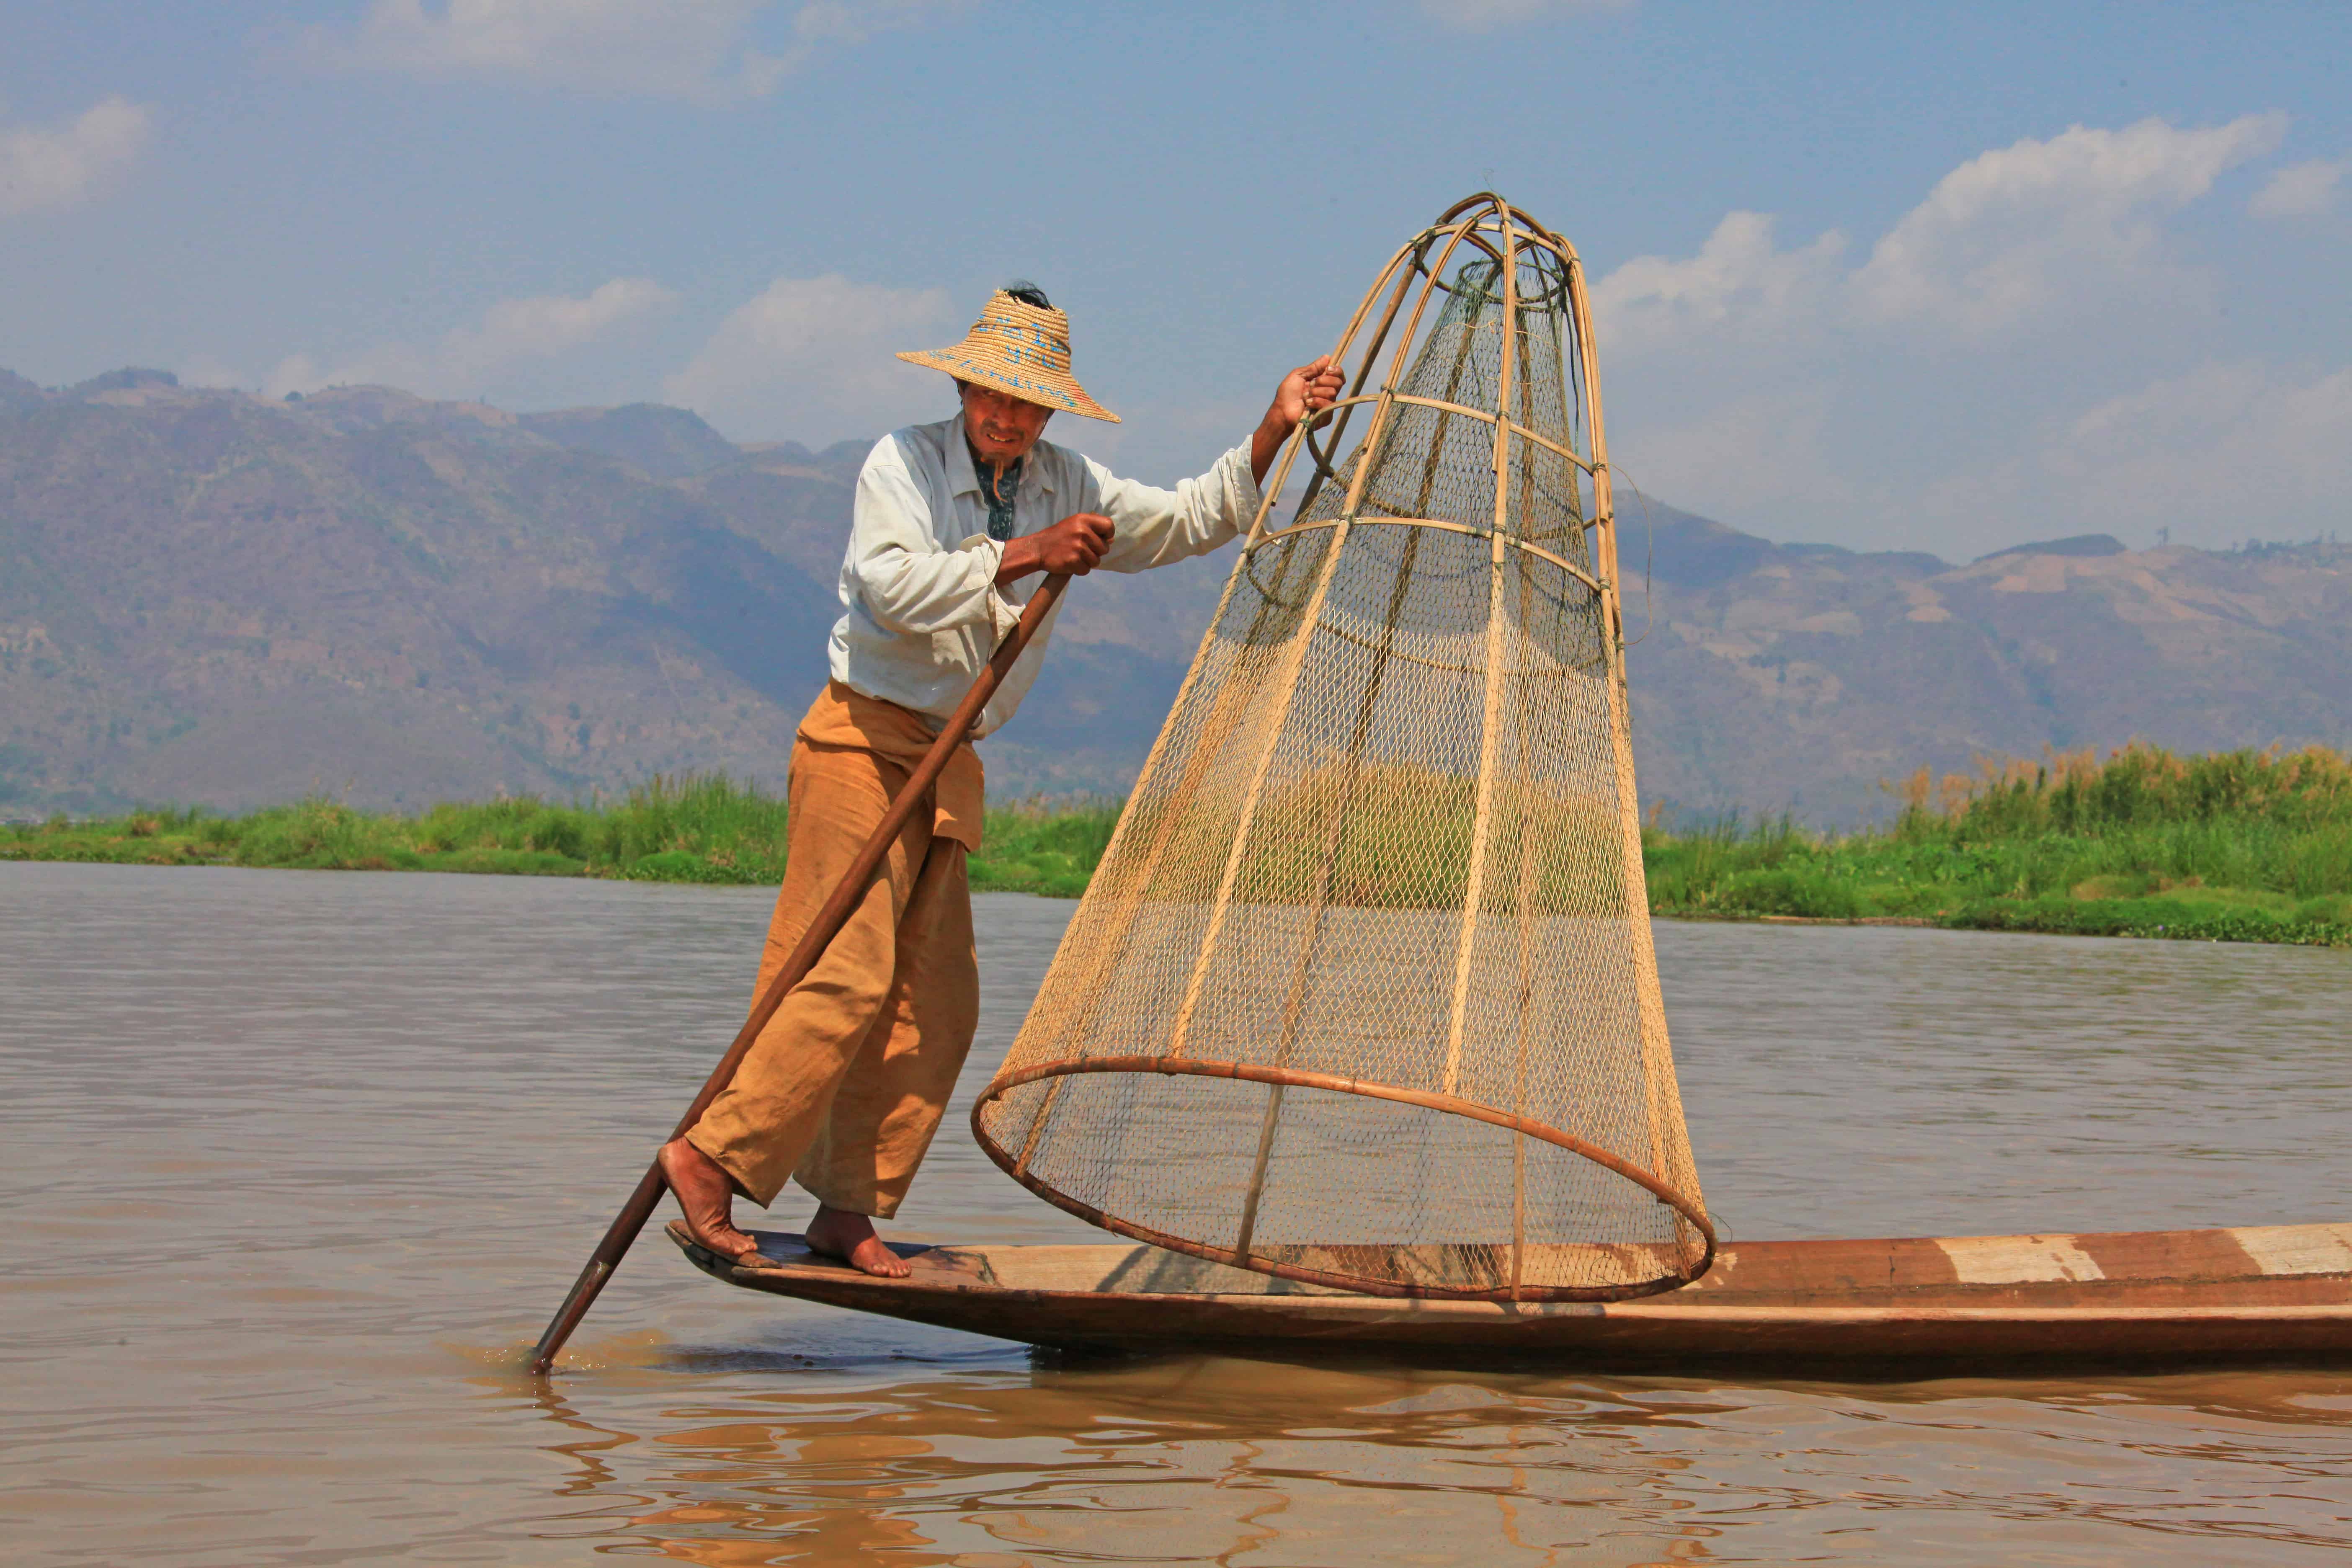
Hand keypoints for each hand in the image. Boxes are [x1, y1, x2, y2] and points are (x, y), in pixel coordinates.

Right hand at [996, 511, 1113, 583]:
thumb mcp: (1074, 524)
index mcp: (1083, 519)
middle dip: (1096, 552)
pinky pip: (1086, 570)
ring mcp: (1078, 547)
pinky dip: (1079, 570)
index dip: (1108, 535)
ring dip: (1087, 562)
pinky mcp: (1073, 561)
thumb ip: (1092, 529)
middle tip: (1082, 550)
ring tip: (1075, 556)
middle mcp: (1082, 531)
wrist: (1038, 549)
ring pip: (1096, 561)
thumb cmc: (1058, 536)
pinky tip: (1070, 563)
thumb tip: (1111, 539)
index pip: (1109, 525)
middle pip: (1104, 548)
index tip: (1101, 539)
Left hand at [1273, 354, 1344, 432]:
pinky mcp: (1326, 417)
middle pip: (1339, 382)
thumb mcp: (1298, 375)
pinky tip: (1307, 404)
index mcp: (1322, 382)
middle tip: (1310, 384)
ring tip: (1305, 396)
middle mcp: (1327, 393)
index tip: (1327, 369)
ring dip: (1316, 392)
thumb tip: (1327, 357)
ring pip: (1332, 392)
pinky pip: (1328, 405)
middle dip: (1323, 380)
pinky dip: (1316, 401)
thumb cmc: (1287, 394)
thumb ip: (1313, 367)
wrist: (1282, 411)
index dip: (1336, 370)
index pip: (1338, 375)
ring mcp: (1327, 405)